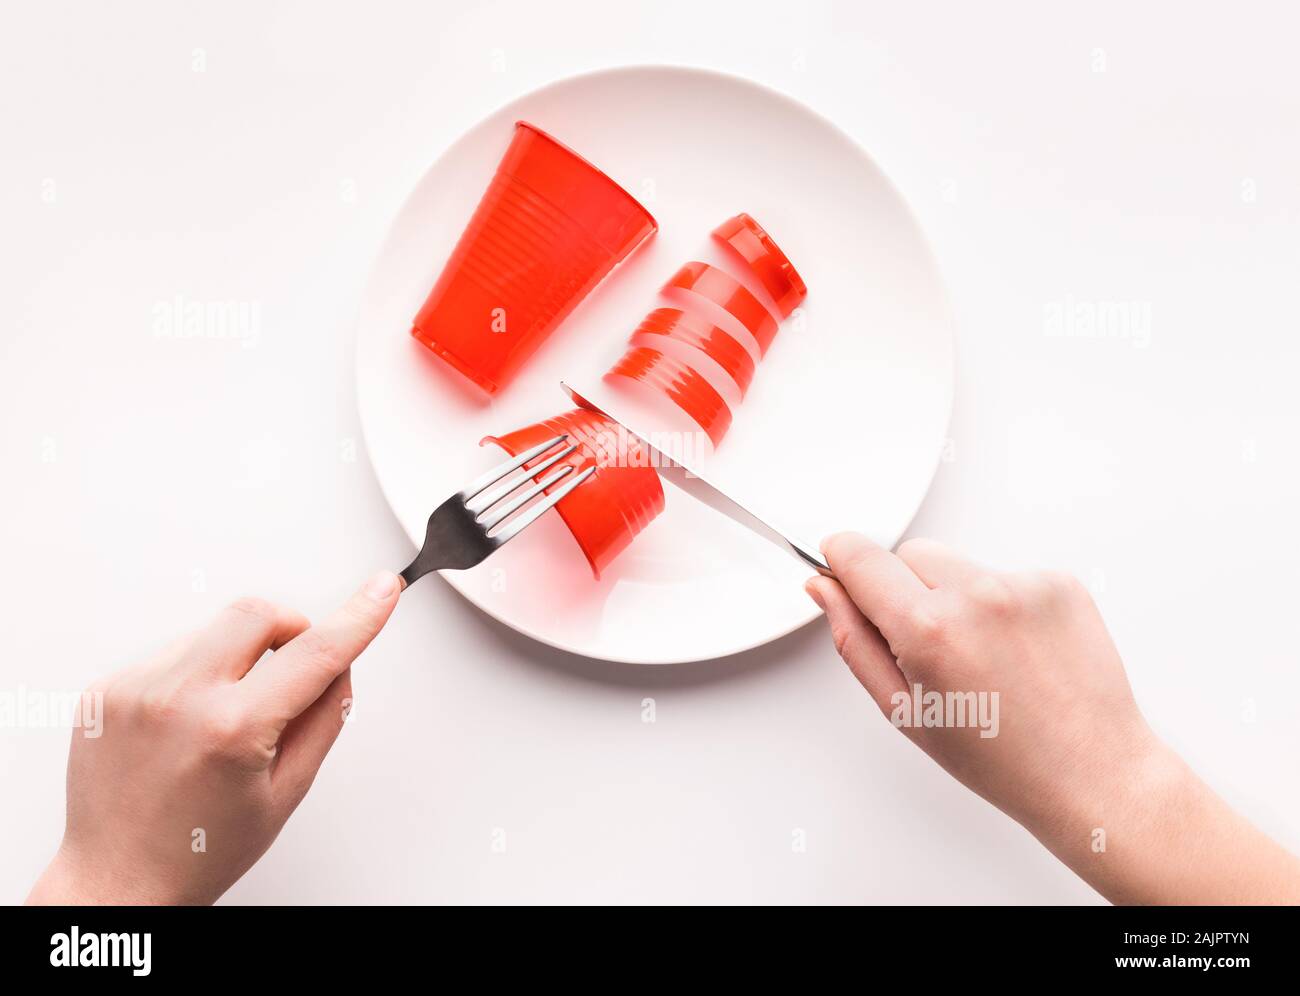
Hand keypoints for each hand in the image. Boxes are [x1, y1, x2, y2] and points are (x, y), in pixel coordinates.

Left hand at [27, 571, 400, 904]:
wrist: (114, 880)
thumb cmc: (198, 850)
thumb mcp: (286, 791)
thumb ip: (324, 718)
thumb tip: (340, 664)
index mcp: (231, 730)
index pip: (315, 654)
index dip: (359, 617)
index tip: (382, 590)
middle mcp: (177, 699)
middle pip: (257, 613)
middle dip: (291, 629)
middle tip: (294, 668)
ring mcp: (135, 689)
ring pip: (213, 630)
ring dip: (238, 656)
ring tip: (225, 717)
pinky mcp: (108, 688)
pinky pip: (172, 652)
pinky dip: (197, 674)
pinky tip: (187, 724)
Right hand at [807, 534, 1299, 903]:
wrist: (1092, 771)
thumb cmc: (1000, 757)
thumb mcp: (903, 710)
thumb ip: (855, 640)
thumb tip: (825, 588)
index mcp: (928, 629)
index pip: (861, 557)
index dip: (841, 558)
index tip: (838, 563)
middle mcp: (976, 595)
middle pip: (909, 553)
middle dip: (904, 588)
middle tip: (929, 647)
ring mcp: (1024, 585)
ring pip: (957, 564)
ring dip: (954, 595)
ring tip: (982, 655)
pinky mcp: (1060, 582)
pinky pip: (1004, 574)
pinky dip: (1000, 603)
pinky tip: (1017, 650)